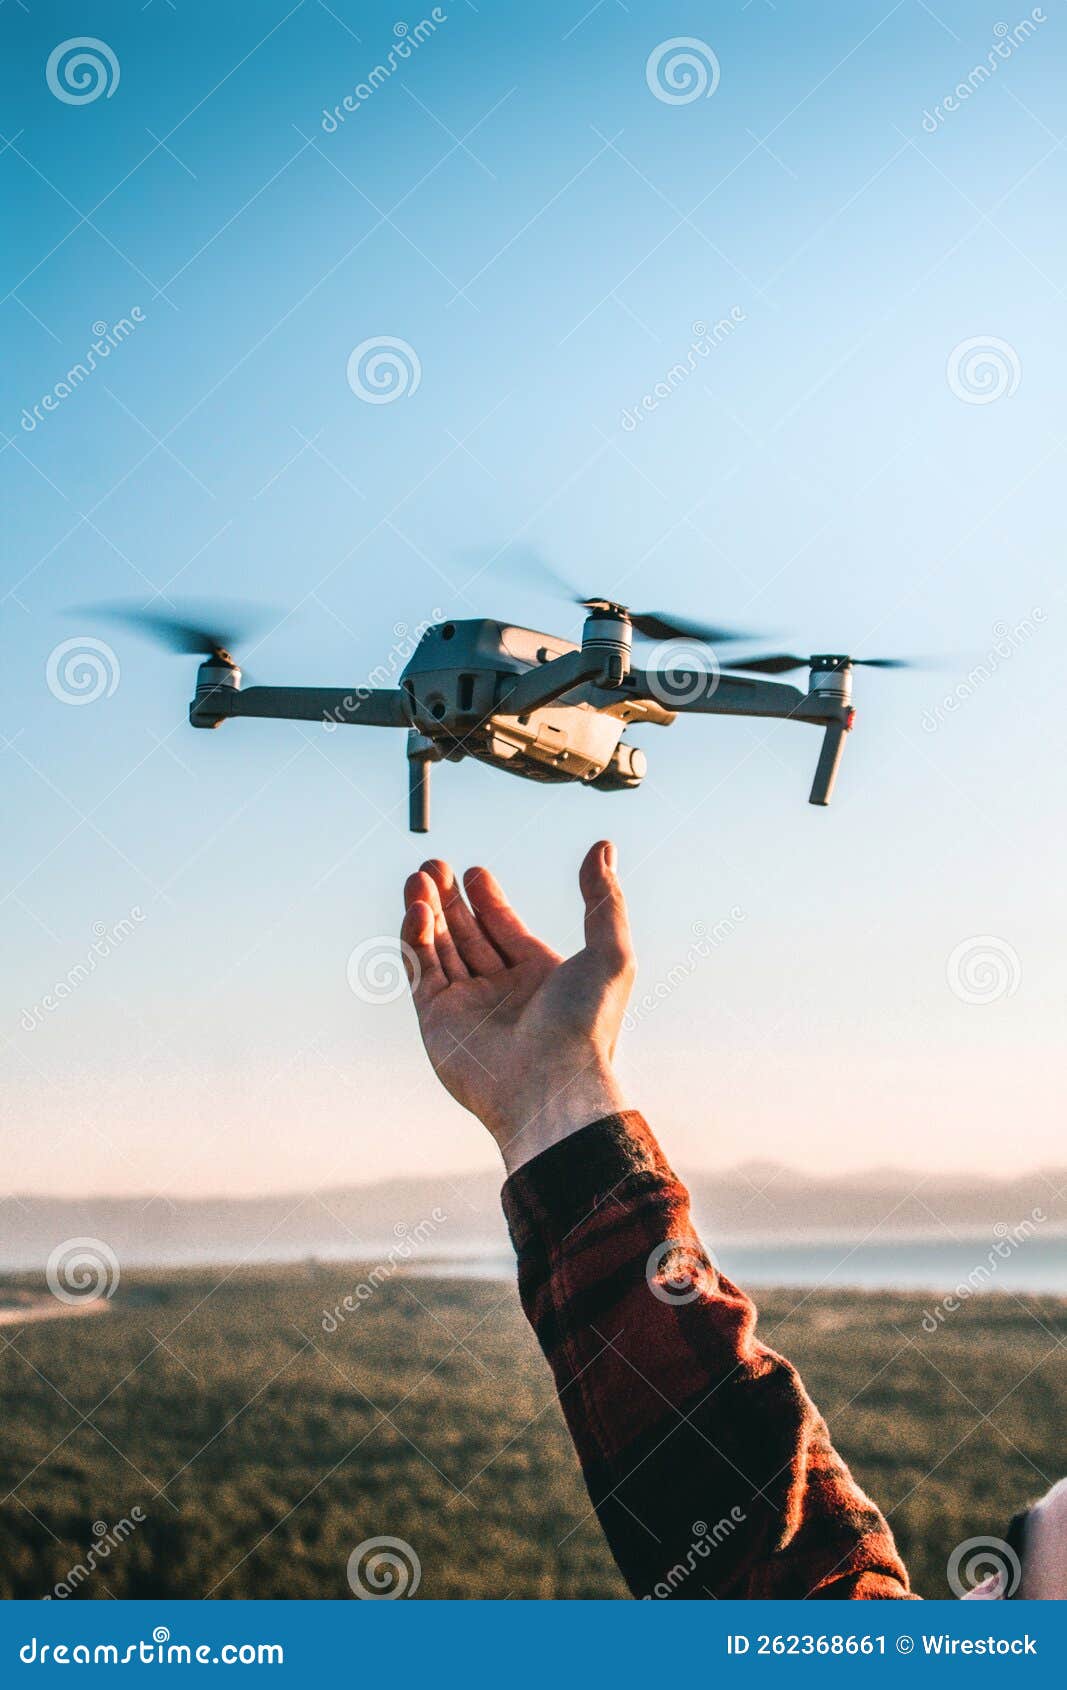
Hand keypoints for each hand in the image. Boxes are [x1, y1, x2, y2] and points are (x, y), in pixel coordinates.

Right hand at [401, 841, 635, 1172]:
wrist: (550, 1086)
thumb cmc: (586, 1025)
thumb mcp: (610, 952)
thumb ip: (604, 898)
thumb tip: (604, 847)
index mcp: (541, 978)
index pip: (506, 929)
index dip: (488, 900)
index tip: (474, 872)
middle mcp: (503, 992)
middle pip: (468, 934)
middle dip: (450, 900)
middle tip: (435, 865)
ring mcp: (468, 1007)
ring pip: (440, 949)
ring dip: (427, 911)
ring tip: (419, 876)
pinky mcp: (437, 1021)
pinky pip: (421, 972)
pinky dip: (416, 938)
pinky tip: (418, 908)